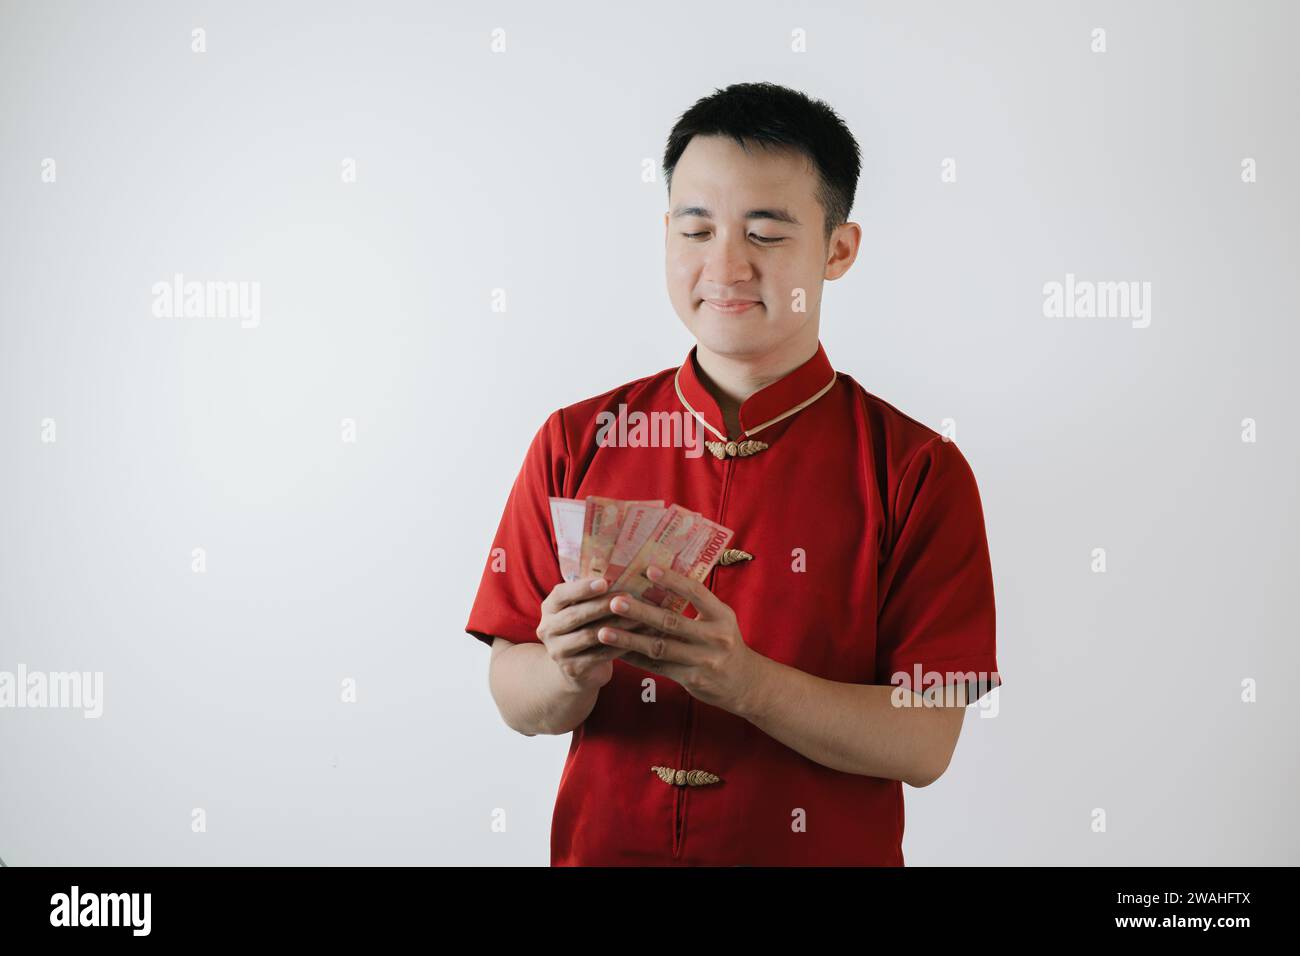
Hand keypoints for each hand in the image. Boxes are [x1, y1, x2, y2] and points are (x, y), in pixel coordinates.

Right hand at [537, 576, 634, 691]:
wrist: (576, 670)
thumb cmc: (584, 628)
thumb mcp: (581, 609)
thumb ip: (592, 593)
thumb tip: (620, 569)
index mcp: (549, 608)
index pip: (561, 595)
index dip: (582, 588)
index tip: (604, 582)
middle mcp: (547, 629)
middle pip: (576, 615)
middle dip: (603, 605)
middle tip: (628, 596)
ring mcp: (558, 651)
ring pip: (590, 635)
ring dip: (616, 625)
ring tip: (638, 616)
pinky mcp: (573, 669)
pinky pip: (600, 655)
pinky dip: (620, 646)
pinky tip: (637, 638)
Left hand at [594, 563, 766, 713]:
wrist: (745, 683)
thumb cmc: (725, 642)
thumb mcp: (720, 619)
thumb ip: (696, 604)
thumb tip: (656, 581)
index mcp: (722, 615)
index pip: (696, 593)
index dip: (672, 581)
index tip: (648, 569)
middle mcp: (715, 637)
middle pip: (672, 622)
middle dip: (640, 612)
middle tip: (614, 602)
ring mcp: (703, 661)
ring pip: (659, 648)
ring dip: (629, 640)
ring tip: (604, 632)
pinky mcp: (691, 679)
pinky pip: (657, 667)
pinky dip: (635, 659)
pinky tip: (615, 651)